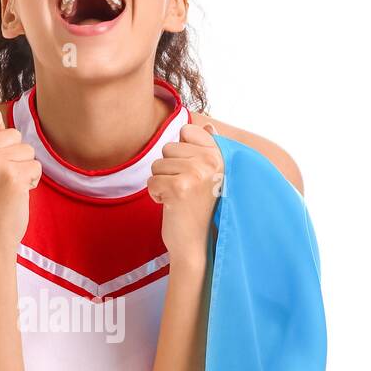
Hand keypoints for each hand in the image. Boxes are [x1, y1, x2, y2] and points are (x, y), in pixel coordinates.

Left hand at [147, 122, 223, 260]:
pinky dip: (155, 195)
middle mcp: (211, 162)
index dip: (180, 153)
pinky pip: (151, 181)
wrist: (196, 244)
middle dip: (169, 170)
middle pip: (168, 148)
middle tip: (184, 190)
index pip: (187, 131)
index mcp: (219, 155)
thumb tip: (209, 126)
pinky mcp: (179, 188)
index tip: (191, 174)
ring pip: (157, 164)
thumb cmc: (198, 209)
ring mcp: (196, 174)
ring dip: (161, 183)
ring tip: (178, 198)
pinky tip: (171, 206)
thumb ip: (208, 149)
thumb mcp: (208, 176)